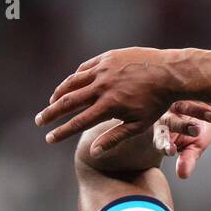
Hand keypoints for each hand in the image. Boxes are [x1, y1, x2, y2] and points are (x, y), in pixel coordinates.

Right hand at [36, 47, 179, 155]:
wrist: (170, 73)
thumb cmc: (157, 103)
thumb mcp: (138, 125)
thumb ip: (114, 138)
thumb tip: (94, 152)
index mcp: (108, 106)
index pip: (78, 122)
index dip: (61, 132)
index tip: (49, 138)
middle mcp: (101, 87)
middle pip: (68, 101)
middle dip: (51, 113)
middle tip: (39, 120)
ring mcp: (103, 70)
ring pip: (73, 82)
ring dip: (59, 93)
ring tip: (51, 102)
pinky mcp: (106, 58)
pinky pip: (84, 68)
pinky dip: (75, 78)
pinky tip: (71, 84)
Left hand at [153, 101, 210, 178]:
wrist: (202, 107)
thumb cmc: (195, 130)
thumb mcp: (193, 148)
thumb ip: (187, 160)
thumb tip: (182, 175)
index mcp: (162, 134)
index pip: (160, 142)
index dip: (164, 146)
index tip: (173, 151)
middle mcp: (164, 117)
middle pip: (170, 122)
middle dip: (182, 126)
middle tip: (195, 130)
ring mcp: (173, 102)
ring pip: (182, 107)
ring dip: (197, 112)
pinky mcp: (183, 90)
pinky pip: (193, 96)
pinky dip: (205, 105)